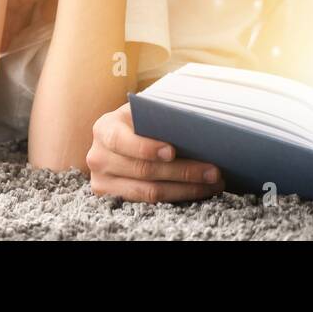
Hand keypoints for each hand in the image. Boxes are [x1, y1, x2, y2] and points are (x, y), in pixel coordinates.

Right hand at [87, 103, 225, 202]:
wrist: (120, 136)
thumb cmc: (140, 119)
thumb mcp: (144, 109)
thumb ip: (162, 111)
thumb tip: (196, 118)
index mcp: (105, 128)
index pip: (122, 140)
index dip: (146, 148)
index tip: (172, 151)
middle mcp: (98, 156)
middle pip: (144, 170)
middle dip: (183, 171)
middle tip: (213, 171)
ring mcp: (103, 181)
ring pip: (150, 191)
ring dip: (186, 188)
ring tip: (213, 183)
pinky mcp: (113, 198)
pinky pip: (149, 202)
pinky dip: (178, 196)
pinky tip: (199, 190)